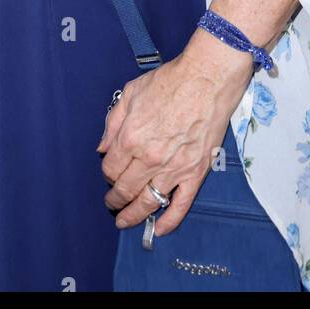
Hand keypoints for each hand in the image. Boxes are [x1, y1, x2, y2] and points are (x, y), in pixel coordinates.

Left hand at [97, 33, 252, 235]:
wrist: (206, 79)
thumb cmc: (169, 81)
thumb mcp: (130, 93)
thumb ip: (112, 122)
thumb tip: (102, 148)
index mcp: (130, 138)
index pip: (110, 169)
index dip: (107, 174)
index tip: (109, 174)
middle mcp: (149, 158)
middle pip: (125, 189)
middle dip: (115, 200)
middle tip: (111, 205)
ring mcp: (173, 169)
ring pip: (148, 202)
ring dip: (133, 215)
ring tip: (125, 221)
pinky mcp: (195, 173)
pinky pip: (180, 205)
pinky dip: (169, 221)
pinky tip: (158, 229)